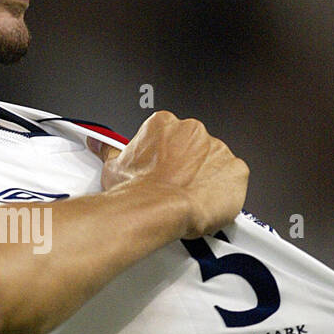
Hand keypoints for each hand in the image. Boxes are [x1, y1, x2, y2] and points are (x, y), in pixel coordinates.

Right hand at [87, 110, 248, 238]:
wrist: (159, 209)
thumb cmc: (138, 191)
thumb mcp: (113, 168)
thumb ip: (109, 152)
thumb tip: (98, 144)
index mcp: (164, 124)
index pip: (170, 137)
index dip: (167, 158)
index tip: (162, 172)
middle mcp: (193, 131)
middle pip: (194, 148)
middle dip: (187, 167)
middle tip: (175, 188)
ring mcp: (217, 149)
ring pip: (215, 163)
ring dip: (206, 178)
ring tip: (190, 199)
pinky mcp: (236, 170)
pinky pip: (235, 178)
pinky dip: (226, 190)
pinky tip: (209, 202)